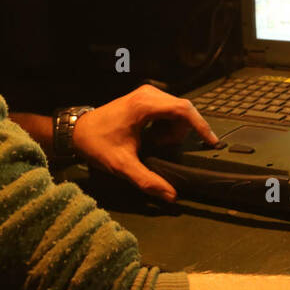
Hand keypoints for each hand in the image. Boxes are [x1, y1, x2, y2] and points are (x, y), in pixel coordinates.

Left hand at [71, 85, 218, 201]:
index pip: (184, 110)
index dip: (201, 126)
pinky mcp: (146, 97)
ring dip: (172, 130)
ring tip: (153, 144)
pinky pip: (169, 110)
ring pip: (177, 110)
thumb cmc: (97, 144)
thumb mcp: (122, 165)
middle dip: (180, 133)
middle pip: (183, 110)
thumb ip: (147, 180)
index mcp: (145, 105)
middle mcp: (149, 93)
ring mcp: (148, 93)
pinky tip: (151, 137)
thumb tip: (171, 195)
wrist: (77, 130)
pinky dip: (167, 125)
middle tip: (162, 148)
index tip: (211, 143)